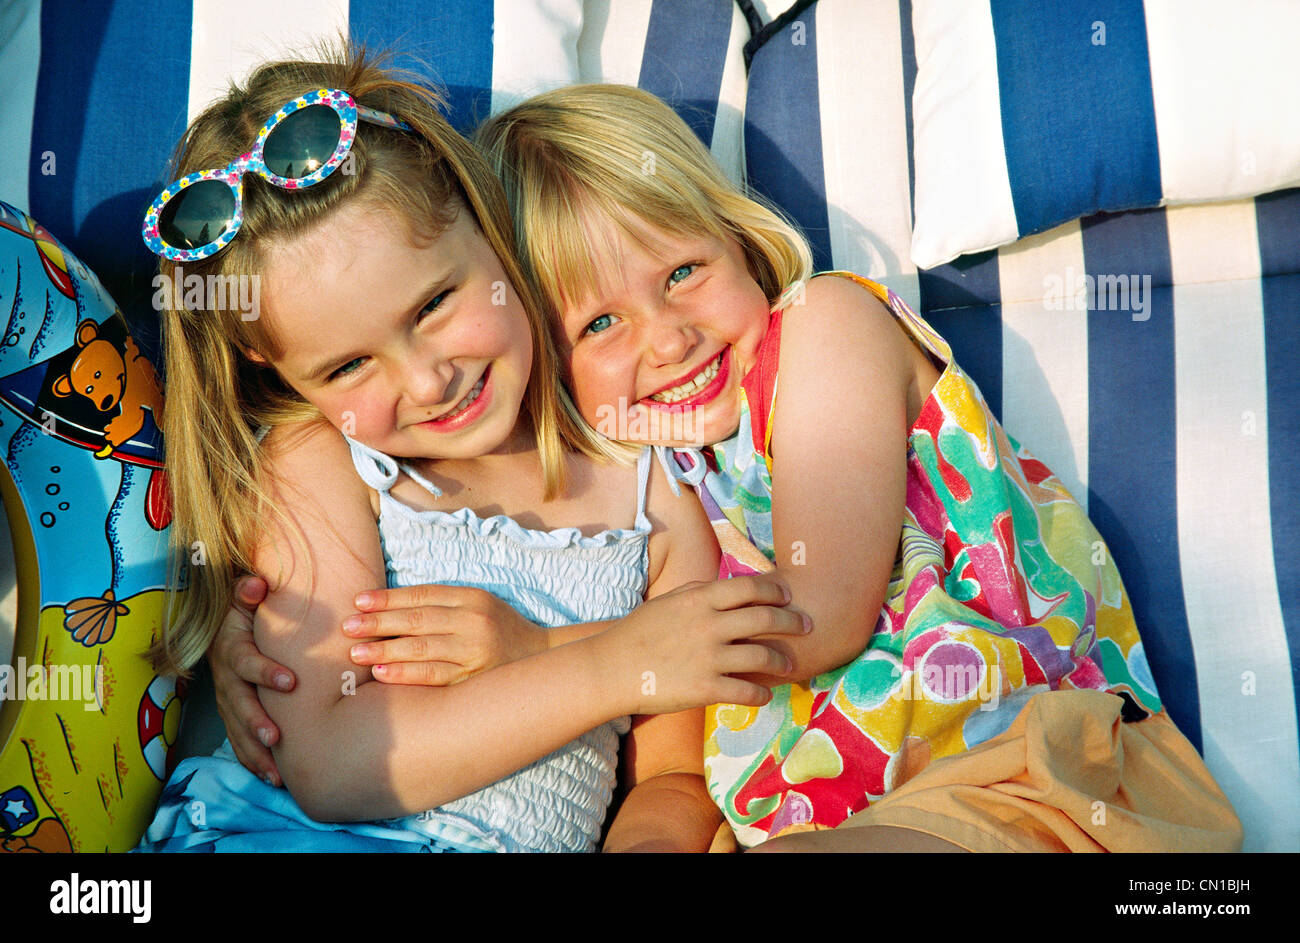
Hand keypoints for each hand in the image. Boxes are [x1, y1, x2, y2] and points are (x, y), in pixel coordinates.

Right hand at [208, 575, 295, 785]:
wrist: (224, 624)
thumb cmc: (245, 610)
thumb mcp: (245, 596)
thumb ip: (249, 591)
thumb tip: (257, 584)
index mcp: (231, 648)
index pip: (246, 662)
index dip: (265, 672)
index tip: (291, 682)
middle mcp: (225, 678)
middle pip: (237, 703)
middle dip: (255, 722)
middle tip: (276, 737)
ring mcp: (227, 700)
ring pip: (236, 730)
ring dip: (255, 752)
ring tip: (277, 774)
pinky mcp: (232, 714)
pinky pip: (239, 741)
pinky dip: (253, 760)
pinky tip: (274, 779)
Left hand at [343, 584, 548, 684]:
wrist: (543, 659)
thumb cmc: (500, 631)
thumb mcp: (479, 606)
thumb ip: (443, 605)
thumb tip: (390, 609)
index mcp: (472, 597)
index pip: (422, 594)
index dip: (388, 598)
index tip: (358, 601)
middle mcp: (474, 621)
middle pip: (417, 619)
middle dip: (378, 623)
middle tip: (347, 627)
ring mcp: (475, 650)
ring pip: (422, 647)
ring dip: (384, 649)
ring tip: (355, 653)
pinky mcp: (474, 678)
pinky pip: (433, 675)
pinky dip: (405, 673)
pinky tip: (382, 672)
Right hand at [607, 574, 811, 715]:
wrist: (611, 669)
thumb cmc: (639, 633)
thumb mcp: (669, 601)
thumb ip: (700, 592)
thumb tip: (729, 587)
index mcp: (699, 599)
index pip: (750, 588)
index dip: (776, 591)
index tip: (788, 596)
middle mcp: (709, 625)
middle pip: (765, 618)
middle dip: (793, 621)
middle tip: (807, 625)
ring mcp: (709, 657)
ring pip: (763, 656)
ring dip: (783, 660)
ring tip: (790, 664)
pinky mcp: (705, 688)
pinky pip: (747, 690)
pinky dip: (762, 693)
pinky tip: (765, 694)